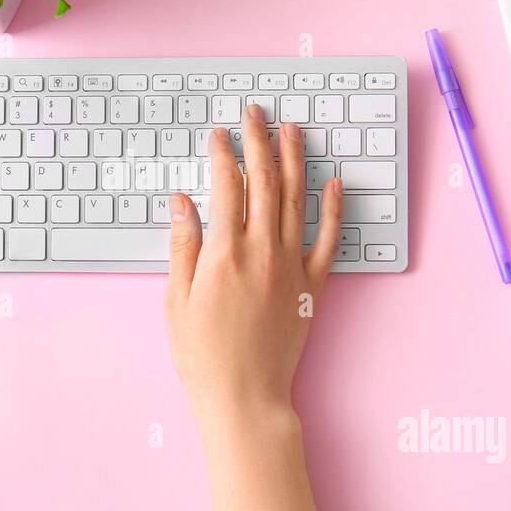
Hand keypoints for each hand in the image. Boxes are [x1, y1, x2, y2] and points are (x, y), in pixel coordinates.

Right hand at [164, 105, 343, 426]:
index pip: (225, 186)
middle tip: (255, 113)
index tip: (218, 134)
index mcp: (223, 254)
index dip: (222, 153)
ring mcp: (291, 268)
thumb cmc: (203, 356)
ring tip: (291, 130)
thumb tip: (183, 201)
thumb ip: (183, 245)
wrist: (245, 397)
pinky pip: (328, 240)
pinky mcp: (311, 287)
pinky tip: (334, 183)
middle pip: (264, 182)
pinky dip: (333, 209)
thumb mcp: (176, 299)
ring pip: (297, 200)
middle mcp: (261, 252)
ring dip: (294, 160)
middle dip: (258, 141)